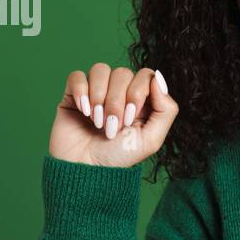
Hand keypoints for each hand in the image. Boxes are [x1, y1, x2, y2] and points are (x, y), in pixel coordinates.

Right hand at [48, 63, 176, 166]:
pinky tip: (83, 112)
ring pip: (100, 70)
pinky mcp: (74, 94)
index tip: (130, 117)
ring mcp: (96, 91)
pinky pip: (77, 76)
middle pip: (122, 72)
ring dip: (99, 97)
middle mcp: (120, 92)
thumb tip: (159, 78)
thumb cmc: (118, 157)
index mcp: (141, 100)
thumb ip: (166, 109)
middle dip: (117, 101)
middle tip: (112, 126)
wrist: (84, 169)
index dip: (138, 91)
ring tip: (97, 122)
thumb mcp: (151, 139)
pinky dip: (81, 92)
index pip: (146, 75)